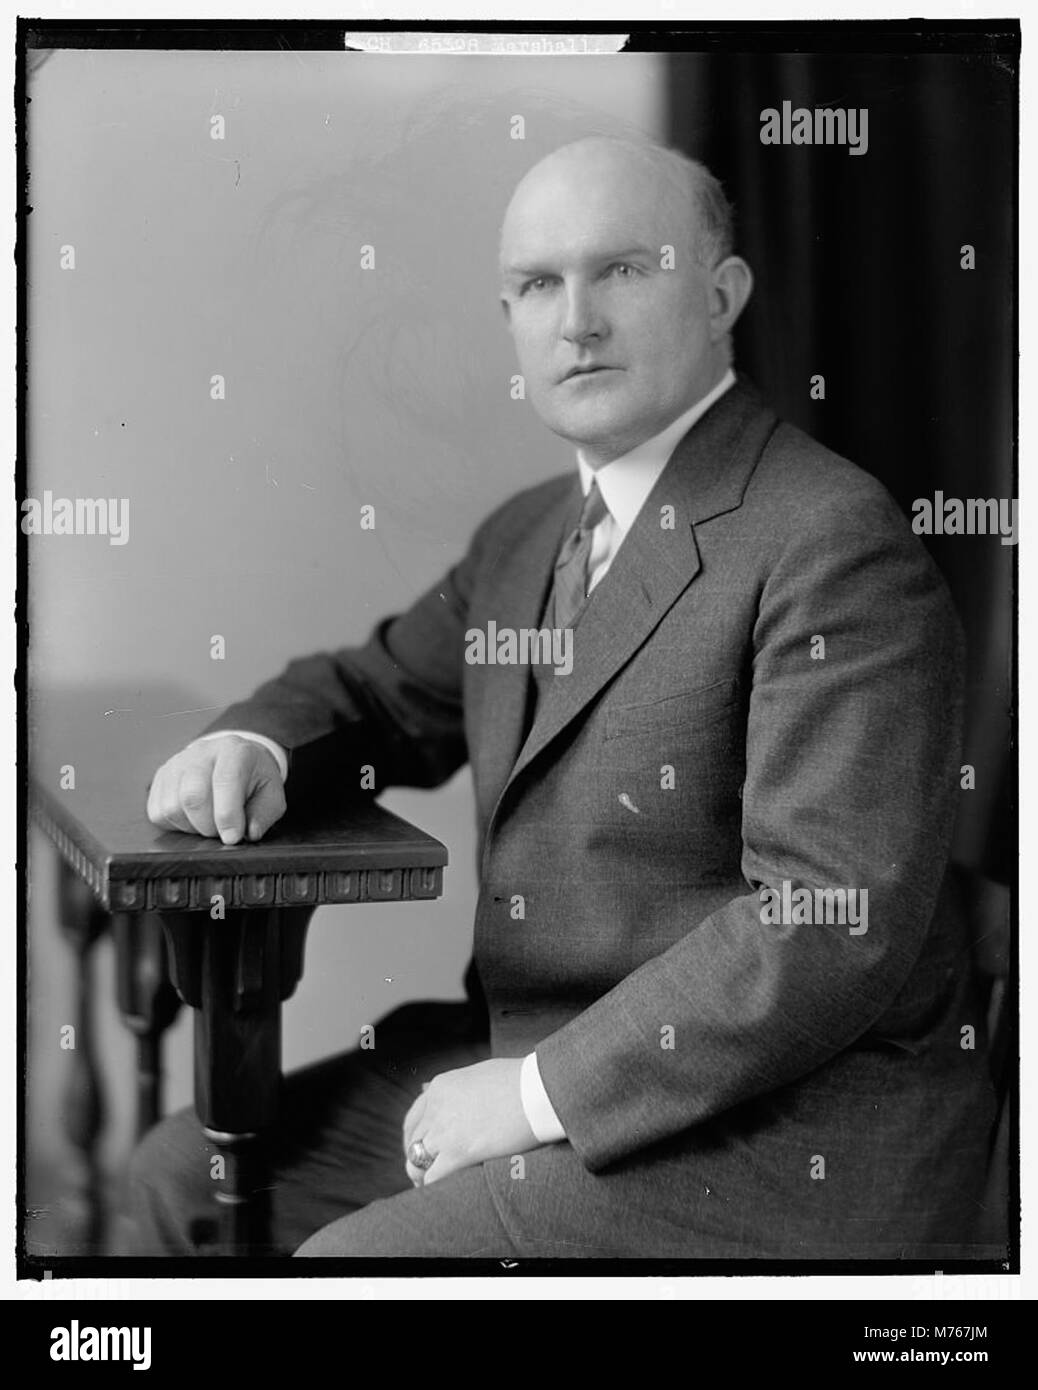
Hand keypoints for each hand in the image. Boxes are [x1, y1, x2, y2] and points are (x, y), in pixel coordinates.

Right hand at [146, 735, 286, 843]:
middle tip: (222, 832)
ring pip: (172, 807)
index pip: (225, 782)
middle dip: (209, 826)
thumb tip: (249, 833)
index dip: (227, 815)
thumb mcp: (270, 793)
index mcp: (234, 751)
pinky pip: (158, 813)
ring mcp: (175, 764)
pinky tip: (193, 819)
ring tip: (209, 822)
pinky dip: (176, 825)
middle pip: (193, 796)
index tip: (232, 838)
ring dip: (192, 827)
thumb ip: (264, 813)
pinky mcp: (159, 779)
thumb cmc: (253, 779)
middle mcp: (201, 753)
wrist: (231, 759)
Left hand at [402, 1059, 538, 1187]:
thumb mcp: (480, 1075)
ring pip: (416, 1162)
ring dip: (423, 1175)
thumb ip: (461, 1091)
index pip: (414, 1118)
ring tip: (431, 1186)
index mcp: (440, 1087)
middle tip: (427, 1172)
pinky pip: (432, 1178)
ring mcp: (444, 1130)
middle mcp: (436, 1107)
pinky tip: (442, 1193)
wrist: (537, 1090)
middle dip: (420, 1159)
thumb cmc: (520, 1081)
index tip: (423, 1151)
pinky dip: (433, 1187)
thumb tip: (457, 1103)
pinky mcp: (458, 1152)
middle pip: (413, 1141)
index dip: (415, 1139)